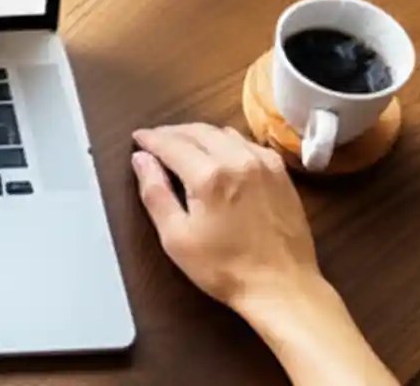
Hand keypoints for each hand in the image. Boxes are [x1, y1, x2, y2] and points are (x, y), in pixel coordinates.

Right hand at [131, 123, 316, 308]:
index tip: (137, 138)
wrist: (282, 287)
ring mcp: (264, 163)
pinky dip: (226, 141)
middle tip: (155, 140)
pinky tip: (219, 154)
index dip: (150, 139)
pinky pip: (247, 143)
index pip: (171, 143)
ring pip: (224, 132)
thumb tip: (141, 158)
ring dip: (199, 134)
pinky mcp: (281, 173)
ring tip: (183, 145)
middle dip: (172, 132)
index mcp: (209, 175)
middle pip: (198, 131)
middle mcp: (238, 159)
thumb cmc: (223, 268)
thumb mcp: (176, 237)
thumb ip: (155, 192)